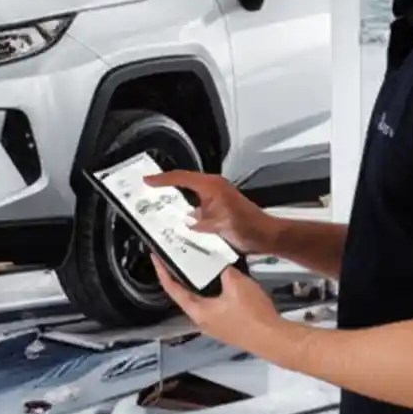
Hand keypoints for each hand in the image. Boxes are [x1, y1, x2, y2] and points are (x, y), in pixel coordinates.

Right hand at [143, 170, 278, 253]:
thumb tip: (188, 220)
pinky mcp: (218, 206)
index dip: (162, 179)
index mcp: (212, 186)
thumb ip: (201, 221)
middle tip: (148, 189)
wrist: (265, 235)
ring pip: (190, 192)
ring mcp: (216, 196)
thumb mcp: (220, 225)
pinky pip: (197, 203)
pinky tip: (180, 220)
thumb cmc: (248, 227)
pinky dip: (186, 209)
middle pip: (184, 181)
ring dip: (176, 197)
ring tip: (158, 203)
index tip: (147, 180)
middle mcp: (213, 187)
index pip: (182, 178)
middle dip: (166, 185)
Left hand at [151, 255, 283, 351]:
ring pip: (202, 300)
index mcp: (197, 311)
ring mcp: (215, 326)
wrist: (274, 338)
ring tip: (199, 264)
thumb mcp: (235, 283)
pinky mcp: (229, 326)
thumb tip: (220, 265)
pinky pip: (215, 304)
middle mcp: (202, 321)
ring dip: (199, 283)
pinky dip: (213, 290)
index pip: (172, 289)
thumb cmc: (251, 312)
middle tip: (178, 256)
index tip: (155, 257)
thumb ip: (223, 270)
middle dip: (181, 276)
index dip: (162, 272)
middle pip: (186, 295)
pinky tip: (222, 279)